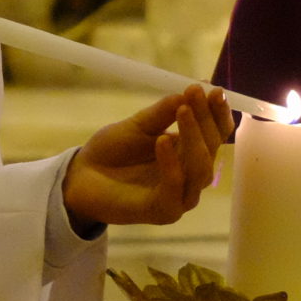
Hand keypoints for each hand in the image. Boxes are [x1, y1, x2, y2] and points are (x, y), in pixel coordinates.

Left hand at [62, 86, 233, 228]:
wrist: (82, 176)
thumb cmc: (114, 150)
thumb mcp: (138, 124)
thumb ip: (164, 111)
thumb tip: (195, 88)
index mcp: (190, 152)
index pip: (216, 133)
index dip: (218, 112)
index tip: (214, 89)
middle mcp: (191, 175)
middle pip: (212, 149)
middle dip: (205, 119)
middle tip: (195, 93)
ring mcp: (181, 195)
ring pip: (200, 170)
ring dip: (193, 138)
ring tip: (182, 111)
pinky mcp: (165, 212)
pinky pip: (175, 188)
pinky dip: (172, 164)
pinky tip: (162, 141)